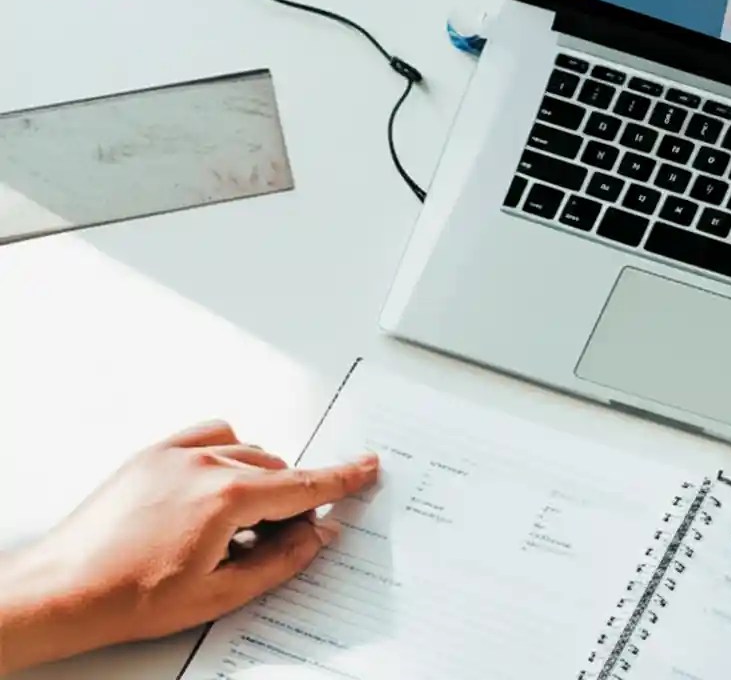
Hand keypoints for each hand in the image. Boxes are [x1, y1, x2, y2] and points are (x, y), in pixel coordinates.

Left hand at [0, 422, 378, 672]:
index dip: (341, 479)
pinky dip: (227, 454)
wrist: (61, 590)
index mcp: (226, 498)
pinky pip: (210, 436)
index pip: (303, 484)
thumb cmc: (128, 597)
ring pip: (247, 451)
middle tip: (279, 540)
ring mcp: (175, 455)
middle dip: (290, 501)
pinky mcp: (151, 455)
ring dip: (258, 479)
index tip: (367, 467)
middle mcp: (204, 464)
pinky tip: (217, 487)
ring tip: (237, 525)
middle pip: (277, 470)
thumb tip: (316, 538)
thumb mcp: (220, 594)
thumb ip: (281, 561)